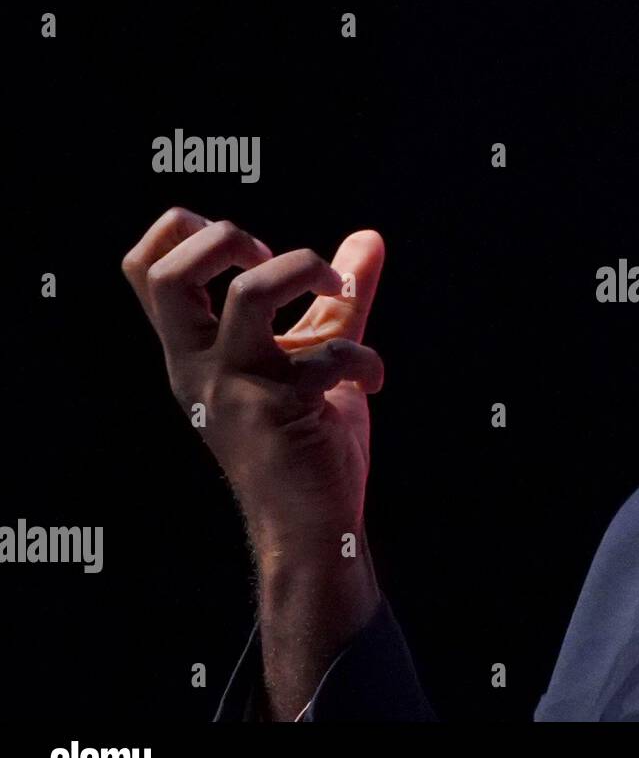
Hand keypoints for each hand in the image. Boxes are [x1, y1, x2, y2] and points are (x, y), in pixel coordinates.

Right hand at [123, 207, 386, 716]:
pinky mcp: (278, 413)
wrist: (316, 526)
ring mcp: (232, 390)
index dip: (187, 231)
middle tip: (272, 259)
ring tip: (339, 292)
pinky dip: (364, 359)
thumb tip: (370, 237)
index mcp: (194, 350)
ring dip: (306, 269)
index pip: (144, 269)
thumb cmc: (310, 440)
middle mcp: (197, 367)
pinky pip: (328, 358)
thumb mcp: (319, 353)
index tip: (250, 249)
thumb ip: (339, 298)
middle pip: (167, 273)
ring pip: (250, 293)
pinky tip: (373, 380)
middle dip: (225, 236)